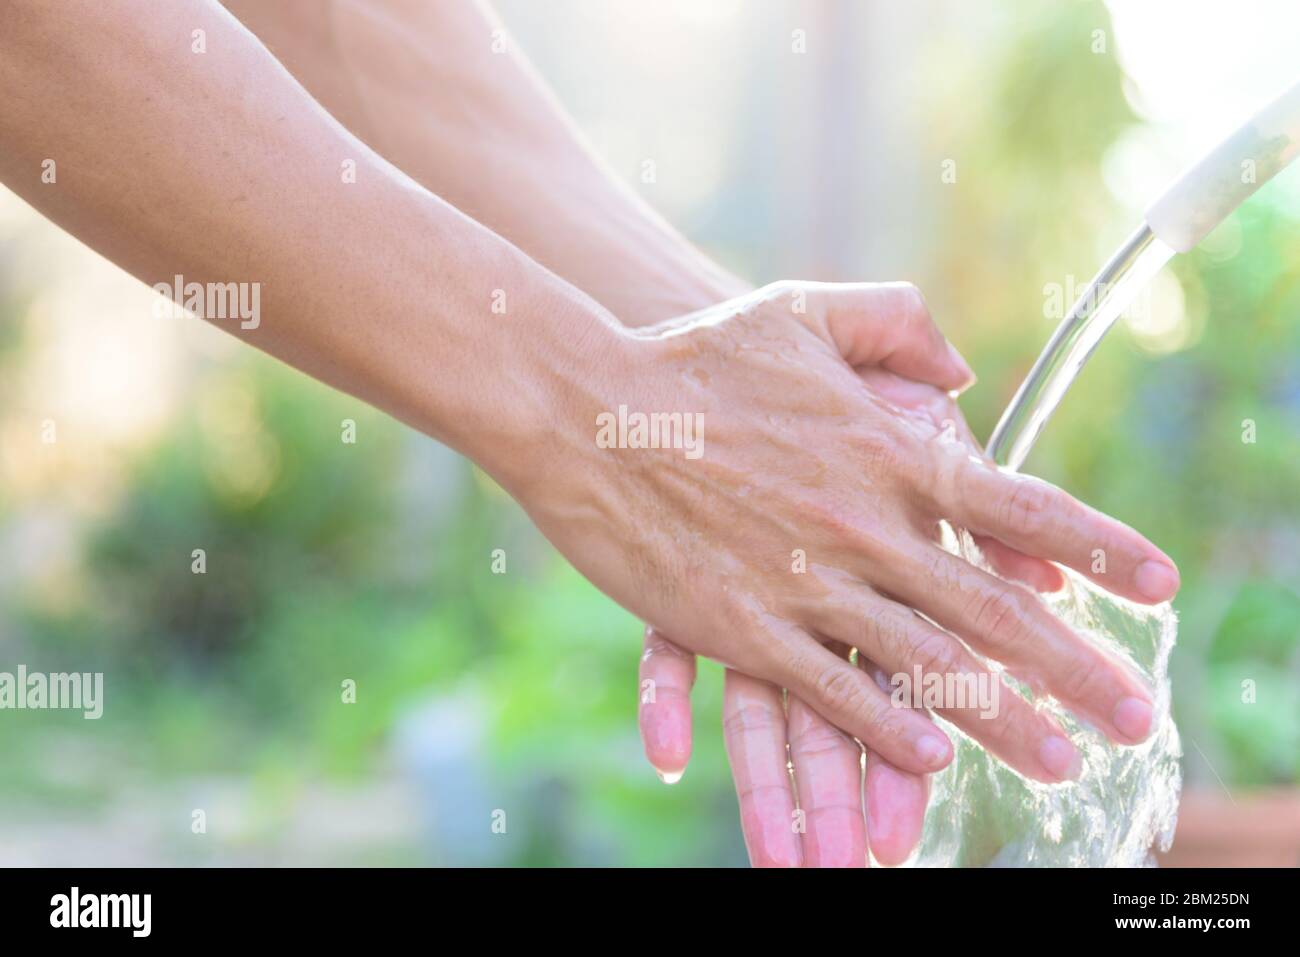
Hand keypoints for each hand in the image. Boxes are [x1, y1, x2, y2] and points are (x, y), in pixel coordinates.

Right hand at [522, 280, 1177, 786]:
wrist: (582, 404)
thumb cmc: (692, 356)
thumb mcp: (801, 312)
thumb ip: (895, 326)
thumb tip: (964, 369)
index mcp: (885, 451)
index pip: (1017, 505)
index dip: (1099, 547)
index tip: (1160, 585)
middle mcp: (861, 523)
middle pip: (990, 610)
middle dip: (1074, 668)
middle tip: (1131, 718)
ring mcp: (802, 580)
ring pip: (923, 667)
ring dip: (1000, 720)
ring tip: (1059, 760)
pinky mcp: (740, 625)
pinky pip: (829, 689)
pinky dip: (886, 728)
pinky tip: (930, 760)